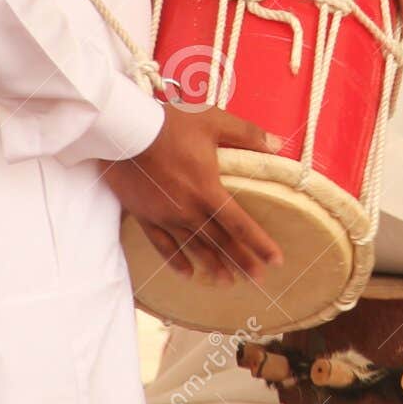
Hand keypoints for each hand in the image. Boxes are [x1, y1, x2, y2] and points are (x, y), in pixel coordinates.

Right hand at [102, 106, 284, 285]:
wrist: (125, 130)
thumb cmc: (171, 124)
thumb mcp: (214, 121)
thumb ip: (247, 134)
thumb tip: (277, 143)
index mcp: (208, 190)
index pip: (240, 225)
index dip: (260, 244)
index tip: (276, 262)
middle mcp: (189, 210)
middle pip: (220, 242)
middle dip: (241, 262)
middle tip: (258, 280)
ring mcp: (166, 216)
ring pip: (194, 248)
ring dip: (212, 266)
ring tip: (227, 282)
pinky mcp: (146, 216)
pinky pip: (162, 245)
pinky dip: (176, 261)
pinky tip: (188, 273)